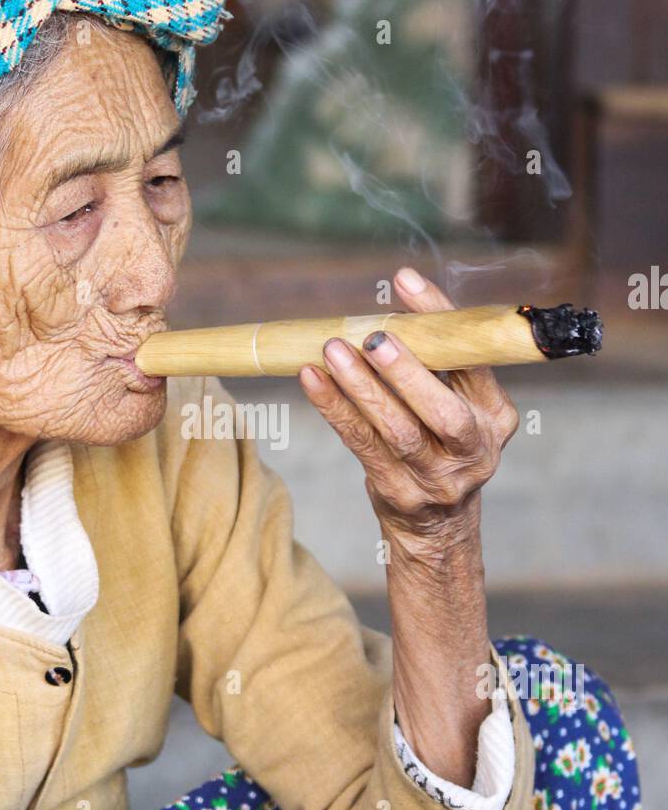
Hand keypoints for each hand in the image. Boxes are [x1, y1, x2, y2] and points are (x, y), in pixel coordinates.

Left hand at [298, 267, 519, 556]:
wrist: (437, 527)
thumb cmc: (441, 444)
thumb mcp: (460, 405)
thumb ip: (440, 361)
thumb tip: (398, 290)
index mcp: (496, 416)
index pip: (472, 361)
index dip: (440, 319)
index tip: (405, 282)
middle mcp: (474, 450)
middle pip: (443, 412)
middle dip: (407, 372)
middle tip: (373, 338)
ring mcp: (436, 478)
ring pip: (397, 430)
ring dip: (361, 389)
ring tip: (332, 352)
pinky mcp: (397, 492)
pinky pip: (361, 444)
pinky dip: (335, 409)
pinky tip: (313, 380)